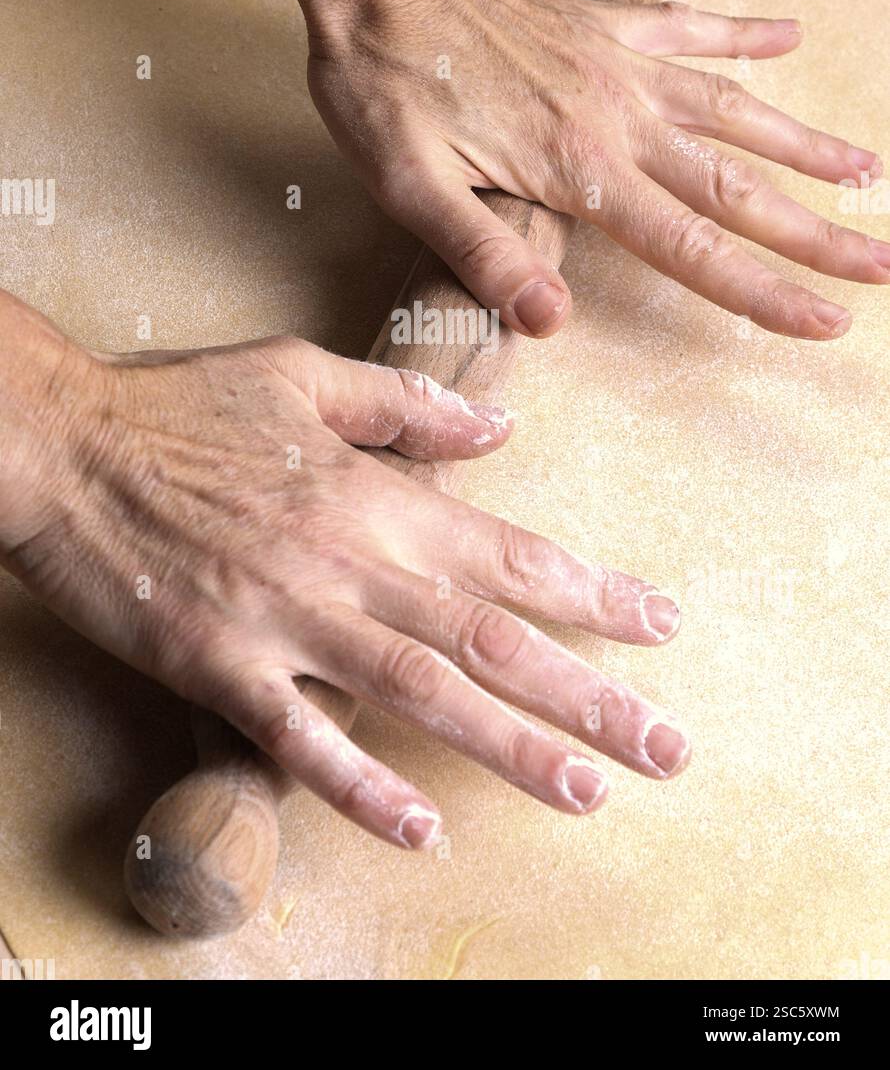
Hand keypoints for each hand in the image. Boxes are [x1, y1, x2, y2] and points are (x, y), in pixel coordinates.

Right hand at [2, 315, 688, 849]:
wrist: (68, 444)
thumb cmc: (184, 404)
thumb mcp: (303, 374)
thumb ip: (406, 405)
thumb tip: (499, 430)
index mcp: (376, 495)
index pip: (510, 555)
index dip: (595, 595)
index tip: (661, 627)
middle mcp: (350, 563)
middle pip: (491, 637)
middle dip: (589, 697)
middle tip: (666, 749)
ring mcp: (287, 620)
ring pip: (421, 693)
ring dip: (510, 747)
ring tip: (586, 792)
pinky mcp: (221, 666)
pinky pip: (300, 738)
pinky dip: (359, 786)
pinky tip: (420, 831)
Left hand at [305, 0, 887, 340]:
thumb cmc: (383, 86)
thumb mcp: (409, 188)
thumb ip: (486, 255)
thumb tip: (553, 324)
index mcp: (580, 169)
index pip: (692, 247)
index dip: (763, 291)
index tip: (826, 320)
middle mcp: (618, 116)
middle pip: (739, 185)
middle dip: (816, 232)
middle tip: (884, 263)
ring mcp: (618, 63)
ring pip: (734, 109)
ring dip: (803, 142)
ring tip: (867, 169)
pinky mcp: (602, 22)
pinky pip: (690, 27)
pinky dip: (743, 32)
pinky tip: (788, 35)